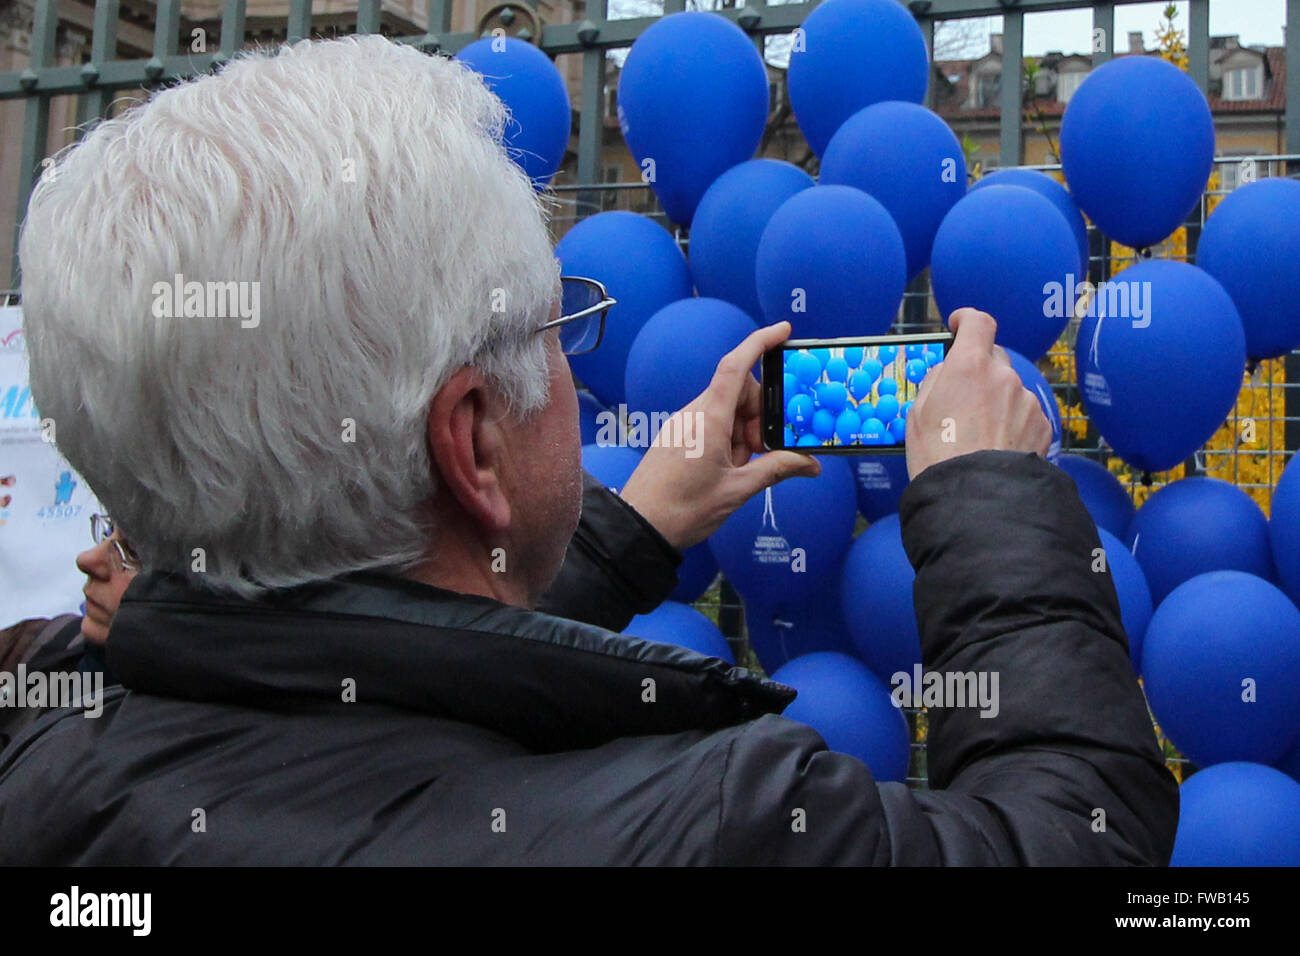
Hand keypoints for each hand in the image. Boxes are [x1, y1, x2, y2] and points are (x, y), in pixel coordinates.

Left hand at [620, 321, 820, 550]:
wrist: (639, 526)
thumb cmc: (683, 509)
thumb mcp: (738, 490)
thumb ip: (775, 470)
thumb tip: (810, 464)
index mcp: (709, 419)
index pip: (736, 366)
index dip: (760, 342)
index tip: (783, 331)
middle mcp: (694, 414)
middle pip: (739, 393)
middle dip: (759, 416)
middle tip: (762, 451)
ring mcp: (683, 424)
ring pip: (726, 412)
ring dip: (743, 433)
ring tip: (740, 469)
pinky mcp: (677, 437)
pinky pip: (711, 425)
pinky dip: (727, 440)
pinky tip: (727, 470)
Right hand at [905, 308, 1051, 479]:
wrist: (977, 497)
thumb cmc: (939, 457)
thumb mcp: (917, 414)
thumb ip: (935, 383)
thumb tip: (946, 373)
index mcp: (969, 366)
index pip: (978, 323)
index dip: (968, 320)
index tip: (959, 325)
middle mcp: (1002, 376)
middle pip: (993, 358)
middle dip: (979, 371)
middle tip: (962, 399)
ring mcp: (1025, 400)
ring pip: (1009, 390)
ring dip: (997, 403)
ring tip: (980, 436)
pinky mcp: (1041, 424)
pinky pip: (1025, 414)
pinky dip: (1013, 424)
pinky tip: (998, 447)